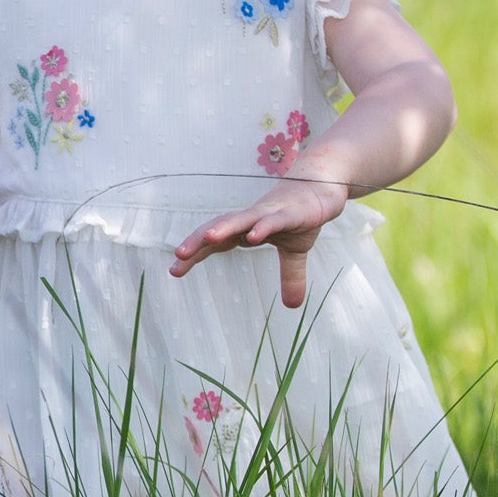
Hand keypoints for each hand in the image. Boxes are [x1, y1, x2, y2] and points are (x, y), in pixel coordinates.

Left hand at [172, 179, 350, 308]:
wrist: (324, 189)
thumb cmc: (301, 217)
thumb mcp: (295, 252)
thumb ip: (290, 277)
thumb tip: (294, 306)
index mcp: (245, 229)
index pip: (214, 243)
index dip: (195, 254)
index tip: (174, 271)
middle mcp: (251, 219)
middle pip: (218, 229)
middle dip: (197, 241)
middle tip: (178, 256)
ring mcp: (269, 214)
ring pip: (241, 219)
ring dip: (224, 227)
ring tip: (208, 238)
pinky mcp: (290, 212)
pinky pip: (273, 220)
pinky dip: (262, 226)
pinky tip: (253, 237)